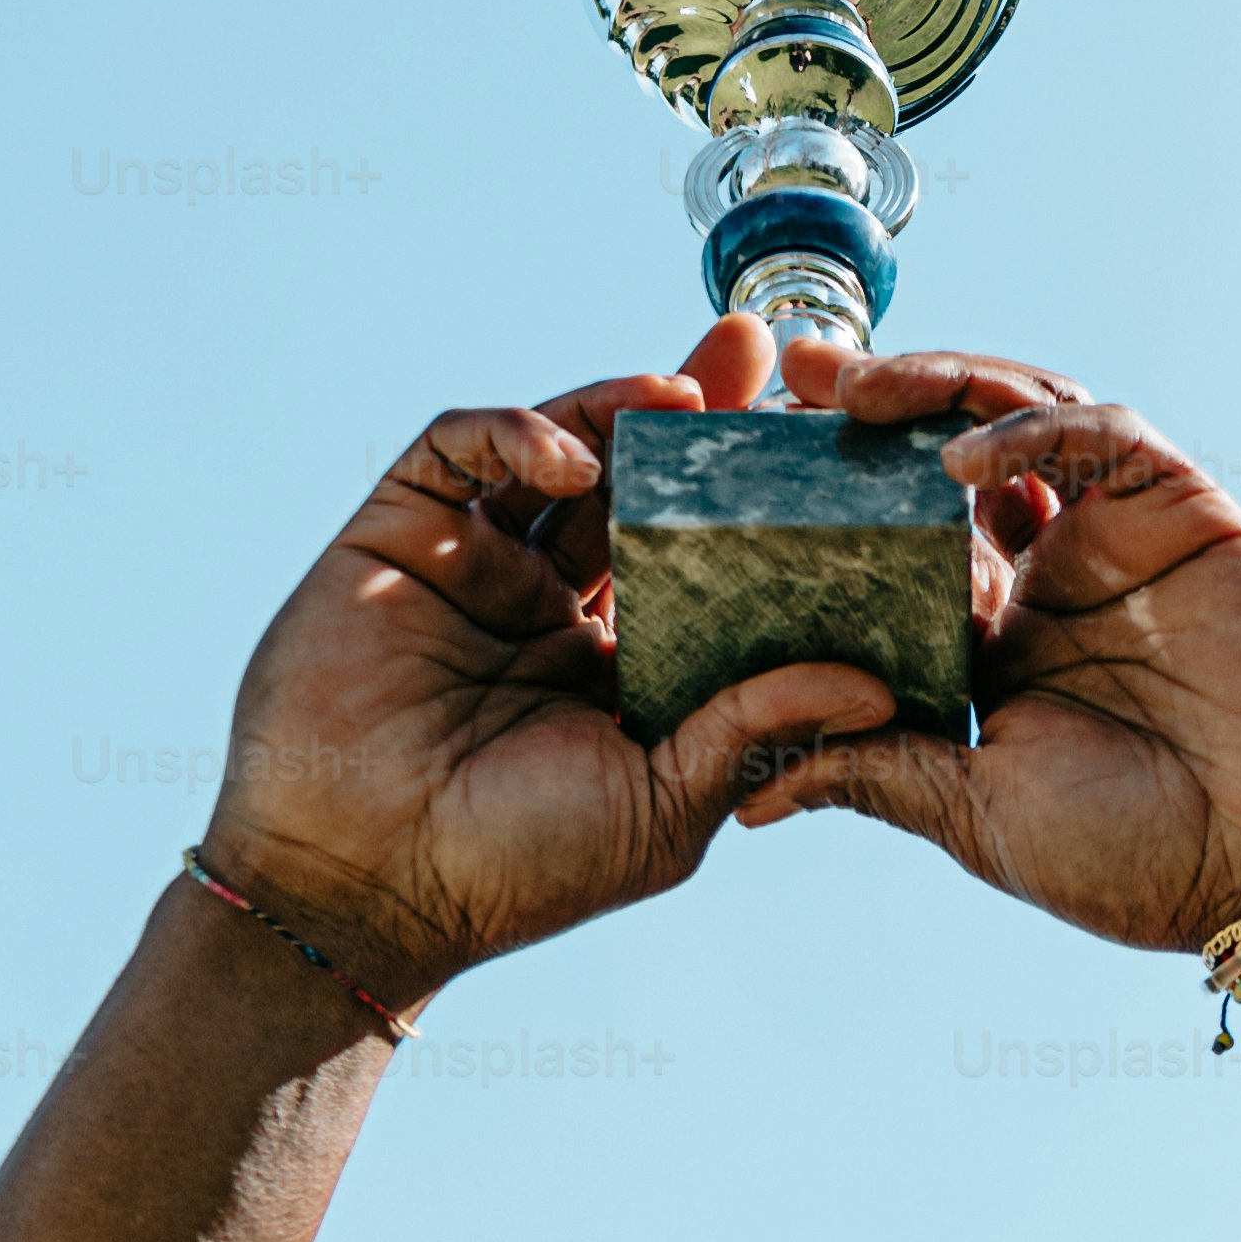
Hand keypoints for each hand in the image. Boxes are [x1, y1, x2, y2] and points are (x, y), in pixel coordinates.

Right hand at [204, 318, 905, 995]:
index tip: (821, 450)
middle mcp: (549, 601)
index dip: (753, 499)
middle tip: (763, 354)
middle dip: (699, 417)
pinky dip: (517, 432)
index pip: (700, 555)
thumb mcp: (663, 805)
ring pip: (558, 445)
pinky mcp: (399, 532)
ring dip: (619, 407)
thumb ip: (757, 730)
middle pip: (637, 481)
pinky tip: (572, 457)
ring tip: (684, 393)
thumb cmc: (514, 869)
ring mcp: (474, 560)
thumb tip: (880, 686)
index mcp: (619, 663)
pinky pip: (460, 449)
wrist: (360, 886)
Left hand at [725, 345, 1240, 952]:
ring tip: (851, 387)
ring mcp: (1120, 538)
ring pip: (1020, 418)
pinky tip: (957, 456)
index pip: (897, 545)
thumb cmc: (1141, 858)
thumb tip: (744, 798)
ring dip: (938, 392)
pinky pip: (1103, 432)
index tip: (743, 474)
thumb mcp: (974, 816)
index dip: (827, 501)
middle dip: (873, 409)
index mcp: (996, 648)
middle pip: (951, 457)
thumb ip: (871, 776)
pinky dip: (1029, 426)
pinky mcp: (1187, 511)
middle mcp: (1052, 578)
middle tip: (790, 377)